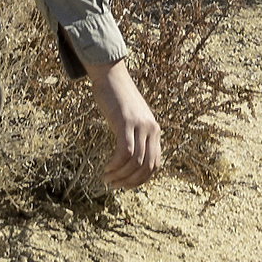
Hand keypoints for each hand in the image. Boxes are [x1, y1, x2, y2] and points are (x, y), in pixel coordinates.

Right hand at [89, 58, 165, 188]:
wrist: (110, 75)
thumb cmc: (117, 99)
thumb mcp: (131, 119)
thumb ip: (135, 135)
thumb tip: (129, 159)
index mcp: (154, 130)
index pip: (155, 165)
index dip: (140, 180)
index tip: (125, 184)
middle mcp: (151, 129)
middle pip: (146, 166)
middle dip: (130, 182)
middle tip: (114, 185)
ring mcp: (139, 125)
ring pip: (135, 162)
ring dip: (120, 175)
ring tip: (107, 179)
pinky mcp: (126, 122)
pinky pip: (124, 151)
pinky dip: (116, 164)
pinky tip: (107, 168)